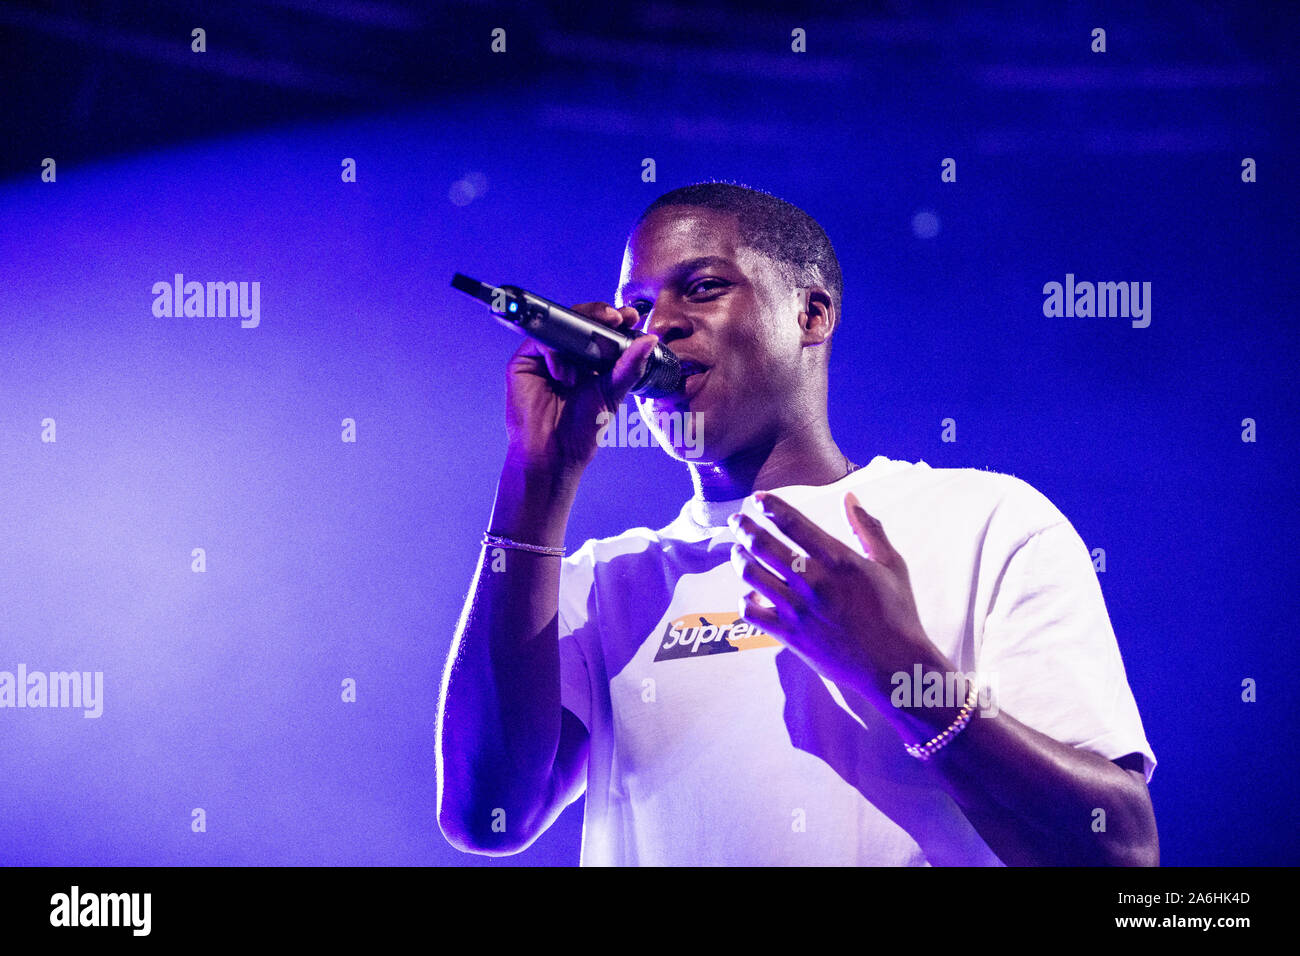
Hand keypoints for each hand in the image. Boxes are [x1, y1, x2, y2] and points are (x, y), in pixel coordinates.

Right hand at [504, 303, 658, 474]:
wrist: (554, 455)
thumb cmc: (582, 430)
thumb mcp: (612, 394)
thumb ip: (629, 367)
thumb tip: (650, 339)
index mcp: (589, 361)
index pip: (601, 330)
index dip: (616, 319)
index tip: (631, 316)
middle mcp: (566, 355)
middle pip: (580, 320)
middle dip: (599, 315)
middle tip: (616, 318)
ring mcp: (544, 357)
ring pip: (560, 325)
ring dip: (579, 331)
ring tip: (591, 354)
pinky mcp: (523, 363)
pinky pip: (539, 342)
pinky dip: (554, 353)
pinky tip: (564, 375)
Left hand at [729, 491, 952, 726]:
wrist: (894, 666)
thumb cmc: (897, 614)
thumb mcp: (891, 566)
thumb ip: (868, 529)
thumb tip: (849, 497)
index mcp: (839, 561)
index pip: (794, 524)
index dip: (771, 507)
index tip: (757, 499)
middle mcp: (814, 582)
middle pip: (764, 545)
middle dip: (744, 527)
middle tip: (736, 520)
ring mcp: (798, 610)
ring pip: (752, 574)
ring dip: (739, 557)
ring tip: (738, 550)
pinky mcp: (790, 635)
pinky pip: (752, 612)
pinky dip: (745, 599)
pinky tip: (750, 592)